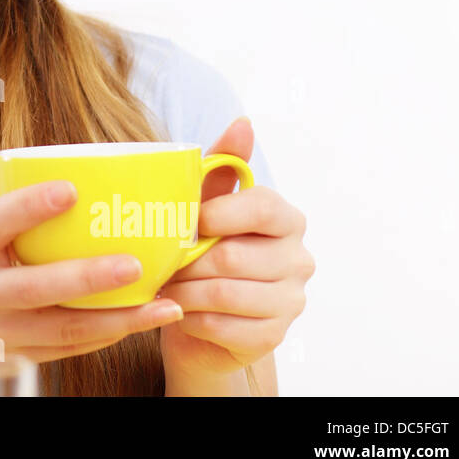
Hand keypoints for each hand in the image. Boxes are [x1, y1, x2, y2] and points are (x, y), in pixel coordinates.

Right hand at [0, 179, 186, 394]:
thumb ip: (1, 230)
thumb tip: (74, 191)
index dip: (29, 206)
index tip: (69, 188)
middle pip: (36, 287)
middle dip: (89, 278)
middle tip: (135, 264)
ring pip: (62, 330)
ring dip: (118, 319)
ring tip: (163, 304)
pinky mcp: (9, 360)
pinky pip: (64, 351)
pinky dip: (103, 337)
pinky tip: (136, 323)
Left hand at [158, 116, 314, 383]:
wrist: (202, 311)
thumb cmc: (204, 247)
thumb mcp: (207, 202)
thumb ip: (222, 164)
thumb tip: (243, 123)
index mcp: (286, 219)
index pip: (261, 207)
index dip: (218, 213)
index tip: (188, 220)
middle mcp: (298, 259)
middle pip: (235, 256)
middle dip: (188, 260)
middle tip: (159, 260)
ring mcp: (290, 300)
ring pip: (225, 293)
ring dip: (183, 290)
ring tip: (161, 284)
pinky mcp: (271, 336)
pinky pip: (222, 326)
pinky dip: (191, 318)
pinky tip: (177, 311)